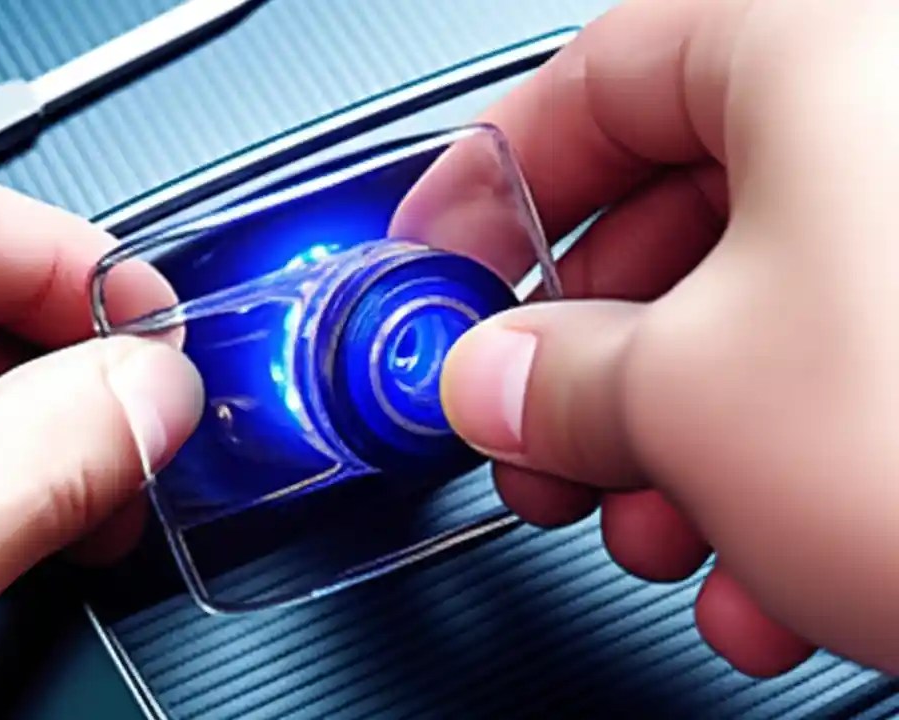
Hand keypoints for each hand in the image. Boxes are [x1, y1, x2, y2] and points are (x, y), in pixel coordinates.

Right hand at [395, 0, 898, 676]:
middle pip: (680, 215)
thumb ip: (545, 376)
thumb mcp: (688, 397)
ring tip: (657, 536)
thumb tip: (487, 381)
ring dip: (682, 448)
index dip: (490, 187)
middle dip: (590, 365)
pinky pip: (865, 366)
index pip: (592, 80)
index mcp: (823, 42)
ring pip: (770, 311)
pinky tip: (773, 577)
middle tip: (541, 444)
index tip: (441, 265)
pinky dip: (791, 475)